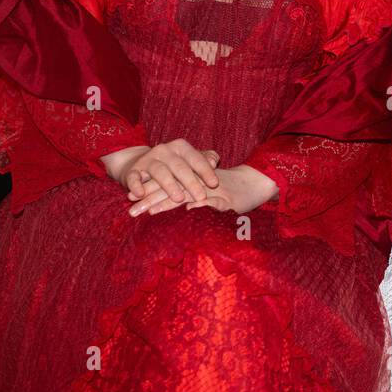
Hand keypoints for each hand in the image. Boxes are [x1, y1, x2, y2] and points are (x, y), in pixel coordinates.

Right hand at [106, 138, 219, 204]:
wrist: (139, 163)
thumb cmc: (172, 165)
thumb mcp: (189, 160)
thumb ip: (204, 159)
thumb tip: (214, 161)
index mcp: (180, 147)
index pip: (196, 158)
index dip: (206, 171)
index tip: (214, 184)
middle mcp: (164, 151)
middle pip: (180, 167)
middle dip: (191, 182)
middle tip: (201, 197)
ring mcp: (148, 160)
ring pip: (160, 172)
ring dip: (170, 185)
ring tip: (179, 198)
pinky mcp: (132, 171)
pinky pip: (134, 177)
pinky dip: (136, 185)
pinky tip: (140, 194)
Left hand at [129, 164, 277, 216]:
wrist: (261, 182)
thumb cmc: (238, 191)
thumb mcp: (215, 194)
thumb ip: (199, 198)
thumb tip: (186, 208)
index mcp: (195, 178)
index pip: (169, 182)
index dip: (150, 190)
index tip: (130, 198)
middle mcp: (202, 181)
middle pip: (172, 188)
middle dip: (150, 200)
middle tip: (131, 210)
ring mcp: (215, 190)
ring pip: (187, 194)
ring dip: (167, 203)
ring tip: (148, 213)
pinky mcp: (229, 199)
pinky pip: (213, 200)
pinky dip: (201, 204)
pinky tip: (186, 209)